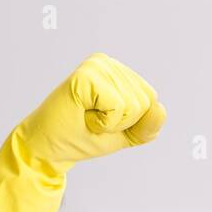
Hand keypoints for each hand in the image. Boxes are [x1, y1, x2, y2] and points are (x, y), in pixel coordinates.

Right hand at [0, 53, 166, 211]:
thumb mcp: (127, 134)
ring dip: (112, 123)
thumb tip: (159, 107)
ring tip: (88, 117)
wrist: (51, 148)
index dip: (132, 122)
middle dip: (123, 123)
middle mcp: (109, 63)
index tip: (105, 120)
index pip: (152, 101)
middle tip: (95, 120)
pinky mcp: (86, 75)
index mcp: (120, 72)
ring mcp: (97, 66)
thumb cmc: (85, 136)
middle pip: (146, 102)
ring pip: (134, 105)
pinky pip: (118, 107)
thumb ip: (149, 125)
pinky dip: (104, 122)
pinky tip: (84, 115)